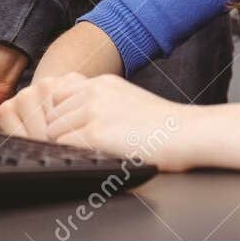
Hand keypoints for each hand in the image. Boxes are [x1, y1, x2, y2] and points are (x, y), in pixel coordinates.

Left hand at [0, 72, 192, 169]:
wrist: (187, 132)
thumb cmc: (164, 125)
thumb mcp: (128, 99)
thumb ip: (102, 101)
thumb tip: (77, 115)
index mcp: (102, 82)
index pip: (59, 94)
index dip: (61, 115)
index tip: (70, 129)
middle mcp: (94, 91)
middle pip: (52, 112)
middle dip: (58, 130)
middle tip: (74, 145)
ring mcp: (93, 111)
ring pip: (53, 129)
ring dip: (63, 144)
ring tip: (83, 153)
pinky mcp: (95, 133)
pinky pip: (62, 144)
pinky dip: (69, 154)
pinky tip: (88, 158)